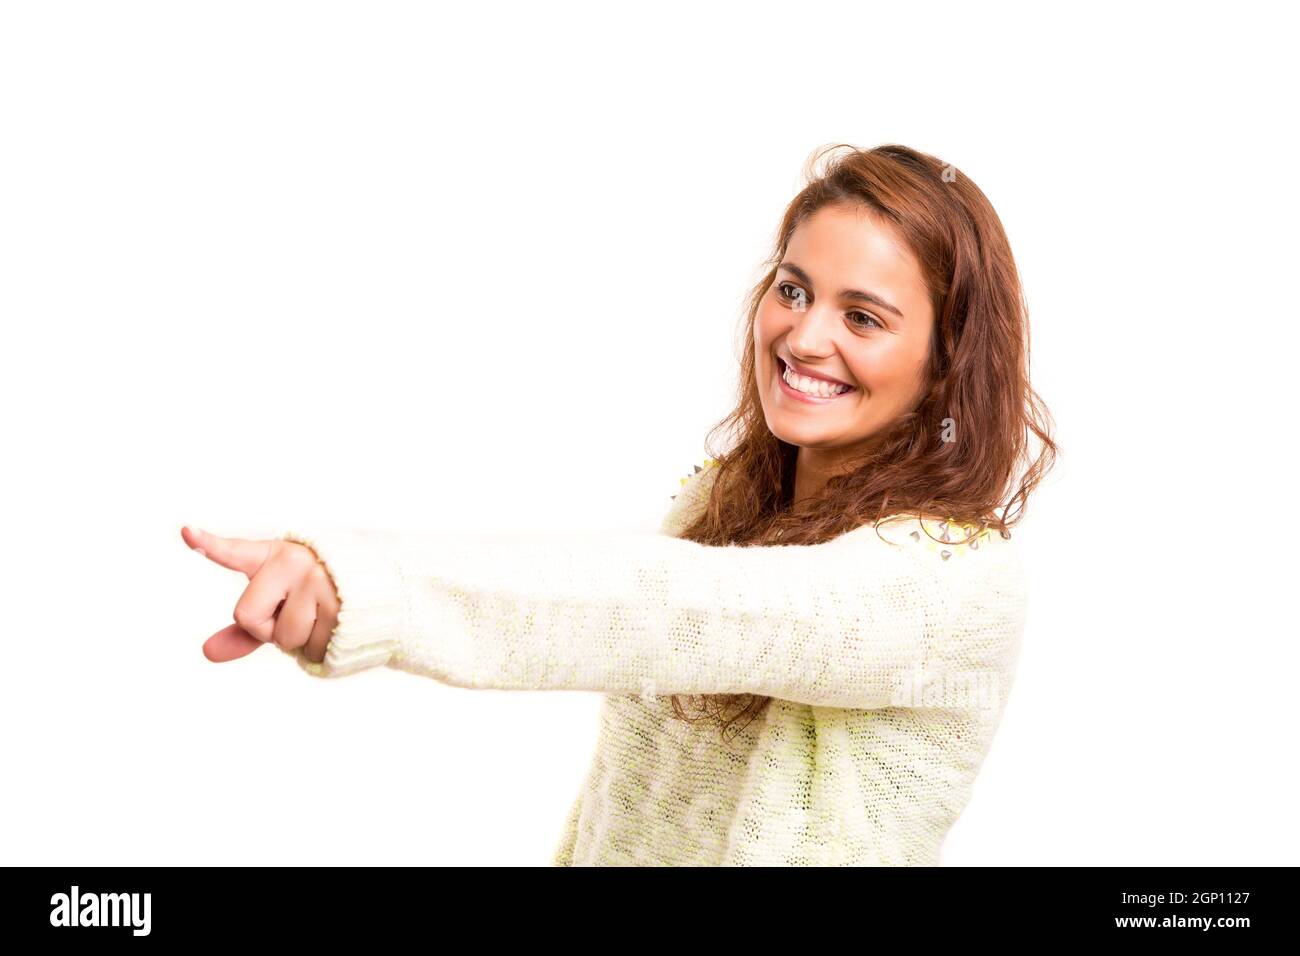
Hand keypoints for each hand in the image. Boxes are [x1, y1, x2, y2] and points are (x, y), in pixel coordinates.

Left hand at [182, 526, 340, 663]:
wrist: (371, 591)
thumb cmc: (312, 596)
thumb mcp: (278, 604)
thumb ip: (244, 628)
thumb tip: (207, 652)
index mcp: (273, 556)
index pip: (235, 552)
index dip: (209, 545)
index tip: (186, 533)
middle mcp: (294, 563)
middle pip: (248, 617)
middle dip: (267, 630)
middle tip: (294, 615)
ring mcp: (319, 582)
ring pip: (285, 640)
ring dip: (300, 642)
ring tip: (321, 618)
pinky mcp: (341, 606)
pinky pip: (312, 651)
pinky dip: (320, 650)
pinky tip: (336, 628)